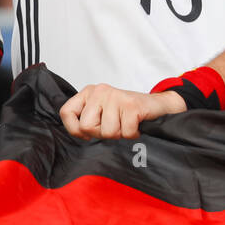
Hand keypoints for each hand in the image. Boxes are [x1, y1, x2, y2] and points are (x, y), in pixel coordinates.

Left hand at [59, 85, 186, 140]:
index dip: (75, 129)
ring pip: (107, 132)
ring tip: (126, 123)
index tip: (88, 133)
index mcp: (89, 92)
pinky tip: (136, 124)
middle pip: (86, 126)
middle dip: (101, 133)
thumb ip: (86, 118)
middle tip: (115, 125)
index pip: (66, 113)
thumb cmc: (128, 112)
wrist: (158, 106)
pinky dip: (132, 134)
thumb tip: (76, 132)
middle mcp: (100, 91)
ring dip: (120, 134)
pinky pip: (125, 132)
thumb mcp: (102, 111)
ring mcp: (116, 97)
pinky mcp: (131, 106)